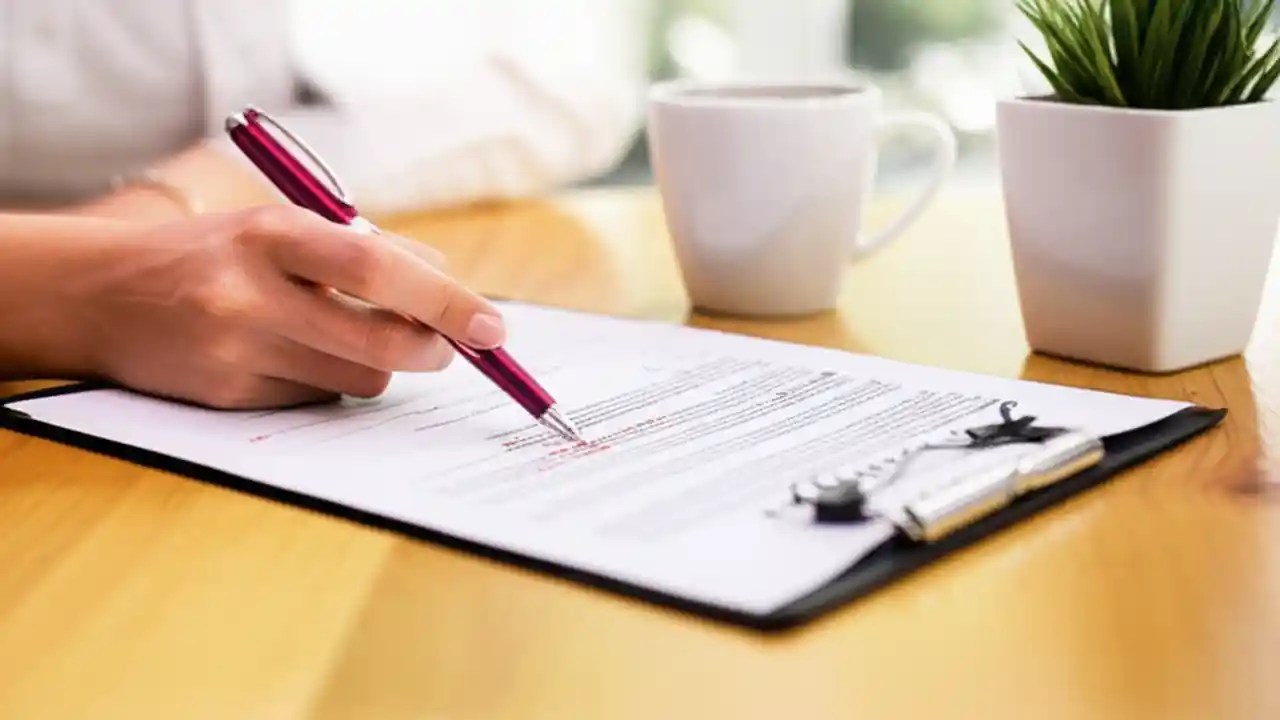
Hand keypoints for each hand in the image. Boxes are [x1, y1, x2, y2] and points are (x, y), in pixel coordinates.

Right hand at [69, 206, 504, 408]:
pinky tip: (288, 356)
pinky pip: (316, 401)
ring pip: (358, 380)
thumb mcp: (279, 226)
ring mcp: (235, 351)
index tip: (493, 327)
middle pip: (380, 342)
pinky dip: (326, 383)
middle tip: (447, 347)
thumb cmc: (210, 253)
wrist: (95, 294)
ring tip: (338, 334)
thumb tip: (449, 286)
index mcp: (271, 233)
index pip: (378, 269)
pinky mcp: (225, 397)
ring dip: (376, 363)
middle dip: (432, 349)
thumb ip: (364, 249)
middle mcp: (251, 294)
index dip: (446, 301)